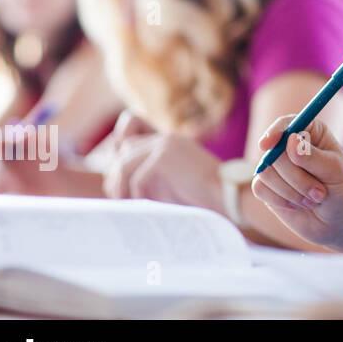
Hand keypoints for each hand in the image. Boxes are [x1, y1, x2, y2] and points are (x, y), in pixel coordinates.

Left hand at [102, 130, 223, 210]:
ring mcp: (165, 145)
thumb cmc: (203, 195)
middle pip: (124, 150)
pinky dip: (136, 193)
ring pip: (125, 163)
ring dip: (120, 185)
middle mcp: (166, 138)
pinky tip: (145, 203)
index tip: (117, 186)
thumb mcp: (170, 182)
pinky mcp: (164, 158)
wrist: (227, 196)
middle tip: (118, 197)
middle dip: (115, 174)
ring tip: (124, 202)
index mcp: (170, 142)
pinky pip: (137, 176)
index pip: (130, 142)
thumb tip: (114, 182)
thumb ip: (149, 175)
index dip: (119, 162)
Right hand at [251, 116, 342, 253]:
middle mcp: (290, 146)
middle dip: (296, 177)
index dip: (275, 131)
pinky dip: (281, 200)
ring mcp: (276, 166)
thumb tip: (289, 142)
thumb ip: (313, 157)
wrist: (339, 221)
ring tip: (314, 199)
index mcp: (311, 132)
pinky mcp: (267, 187)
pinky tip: (298, 205)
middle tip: (319, 192)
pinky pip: (260, 188)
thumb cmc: (342, 190)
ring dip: (292, 191)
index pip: (286, 123)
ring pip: (266, 172)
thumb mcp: (334, 171)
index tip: (268, 144)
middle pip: (274, 152)